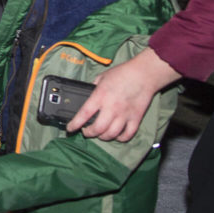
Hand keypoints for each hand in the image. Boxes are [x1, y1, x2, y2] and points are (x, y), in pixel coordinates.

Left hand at [66, 48, 181, 140]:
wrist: (144, 74)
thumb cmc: (122, 73)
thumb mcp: (101, 78)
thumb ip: (93, 88)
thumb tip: (87, 96)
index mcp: (100, 96)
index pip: (84, 114)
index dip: (75, 124)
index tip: (70, 128)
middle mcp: (112, 107)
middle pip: (98, 128)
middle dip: (89, 133)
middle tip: (86, 132)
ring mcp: (124, 114)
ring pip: (112, 134)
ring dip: (103, 137)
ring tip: (100, 134)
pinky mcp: (136, 118)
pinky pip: (128, 134)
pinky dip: (120, 138)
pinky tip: (116, 135)